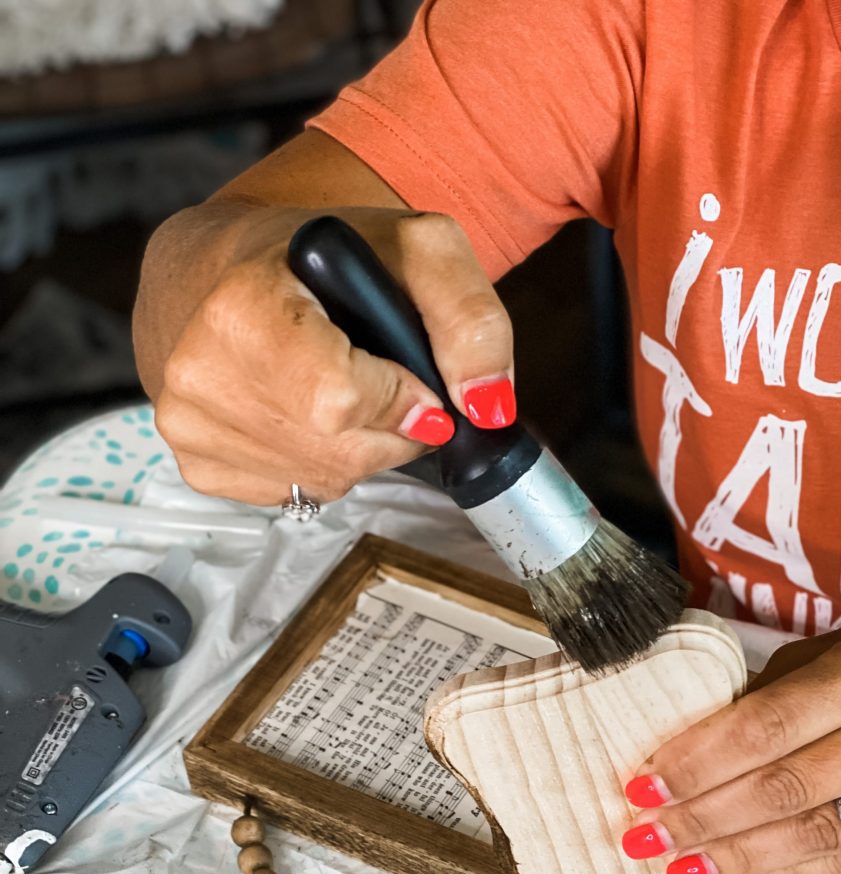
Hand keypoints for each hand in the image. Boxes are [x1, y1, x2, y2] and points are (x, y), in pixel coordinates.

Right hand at [144, 205, 513, 505]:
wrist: (222, 268)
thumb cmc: (317, 257)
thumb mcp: (415, 250)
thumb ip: (470, 318)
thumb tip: (487, 406)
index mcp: (240, 308)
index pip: (342, 402)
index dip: (396, 397)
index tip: (406, 375)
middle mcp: (200, 374)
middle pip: (344, 453)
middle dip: (388, 426)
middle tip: (379, 377)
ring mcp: (190, 428)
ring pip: (327, 480)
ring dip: (358, 446)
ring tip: (337, 387)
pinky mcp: (197, 466)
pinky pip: (298, 493)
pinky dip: (321, 461)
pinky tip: (302, 411)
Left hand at [619, 619, 840, 873]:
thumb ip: (781, 690)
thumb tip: (692, 743)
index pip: (766, 724)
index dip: (696, 761)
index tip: (642, 784)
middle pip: (782, 789)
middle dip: (700, 818)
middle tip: (644, 837)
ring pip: (812, 837)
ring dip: (733, 857)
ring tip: (678, 867)